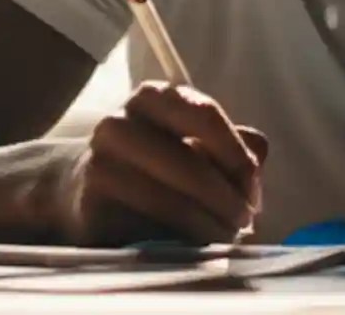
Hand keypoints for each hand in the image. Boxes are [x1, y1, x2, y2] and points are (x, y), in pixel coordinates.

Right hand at [52, 81, 267, 245]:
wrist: (85, 192)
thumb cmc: (155, 168)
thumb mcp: (195, 146)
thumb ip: (232, 146)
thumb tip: (259, 154)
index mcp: (152, 98)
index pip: (204, 115)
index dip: (237, 156)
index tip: (253, 191)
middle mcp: (120, 121)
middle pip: (190, 161)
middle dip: (227, 198)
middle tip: (245, 221)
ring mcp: (100, 160)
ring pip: (170, 198)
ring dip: (208, 223)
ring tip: (227, 237)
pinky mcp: (91, 200)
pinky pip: (147, 224)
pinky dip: (180, 238)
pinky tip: (197, 246)